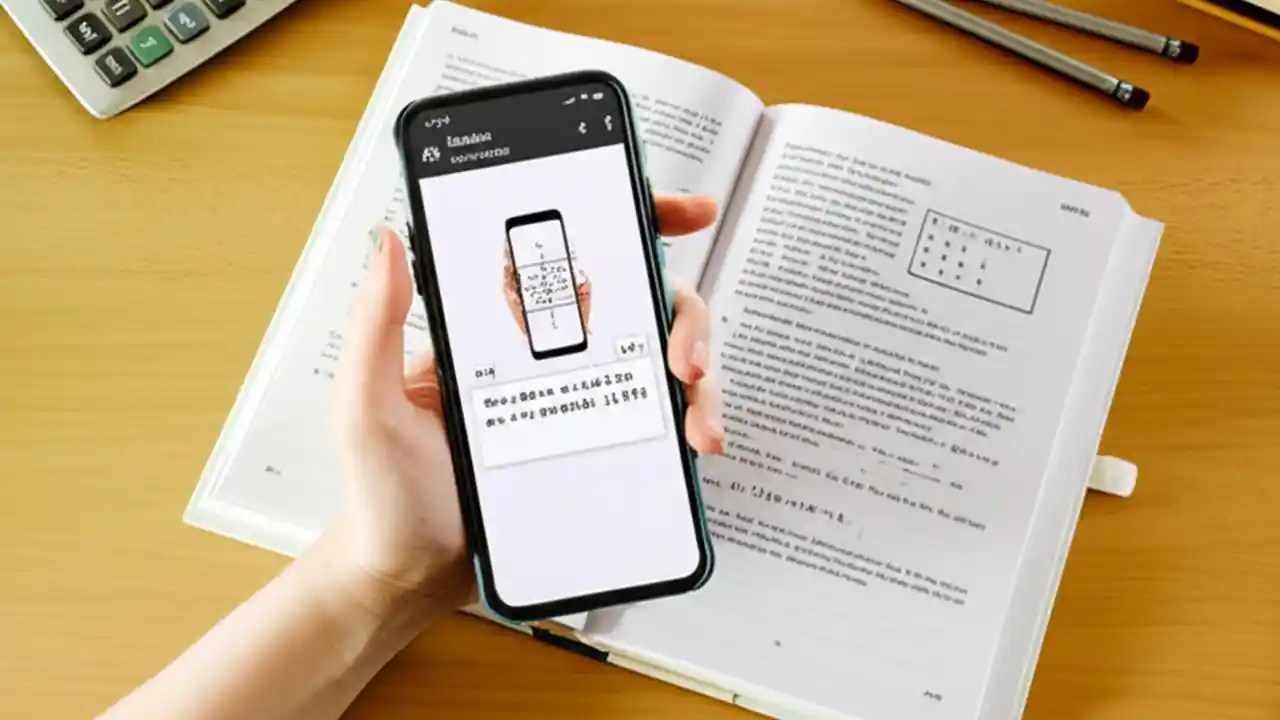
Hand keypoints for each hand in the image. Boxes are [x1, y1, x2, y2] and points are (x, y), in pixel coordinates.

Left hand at [325, 196, 724, 621]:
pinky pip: (655, 424)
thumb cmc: (381, 493)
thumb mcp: (367, 403)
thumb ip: (375, 325)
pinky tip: (693, 442)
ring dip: (699, 375)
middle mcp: (545, 358)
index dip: (630, 223)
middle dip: (684, 315)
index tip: (680, 211)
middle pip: (637, 305)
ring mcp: (577, 404)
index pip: (566, 258)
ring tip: (694, 410)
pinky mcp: (598, 450)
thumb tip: (387, 240)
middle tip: (685, 353)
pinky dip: (688, 424)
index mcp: (496, 333)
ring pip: (658, 362)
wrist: (410, 576)